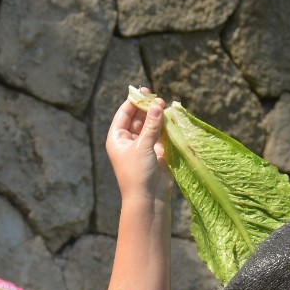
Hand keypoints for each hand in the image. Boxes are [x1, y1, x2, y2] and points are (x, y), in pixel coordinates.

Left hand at [105, 88, 172, 202]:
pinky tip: (171, 119)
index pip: (124, 114)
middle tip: (158, 99)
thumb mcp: (142, 146)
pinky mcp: (156, 152)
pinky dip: (165, 127)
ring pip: (150, 125)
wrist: (148, 197)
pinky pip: (160, 135)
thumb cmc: (137, 172)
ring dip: (157, 117)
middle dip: (147, 108)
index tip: (144, 91)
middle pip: (138, 117)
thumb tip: (157, 105)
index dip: (133, 101)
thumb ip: (151, 125)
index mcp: (117, 138)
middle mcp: (129, 140)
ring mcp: (143, 146)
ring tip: (166, 107)